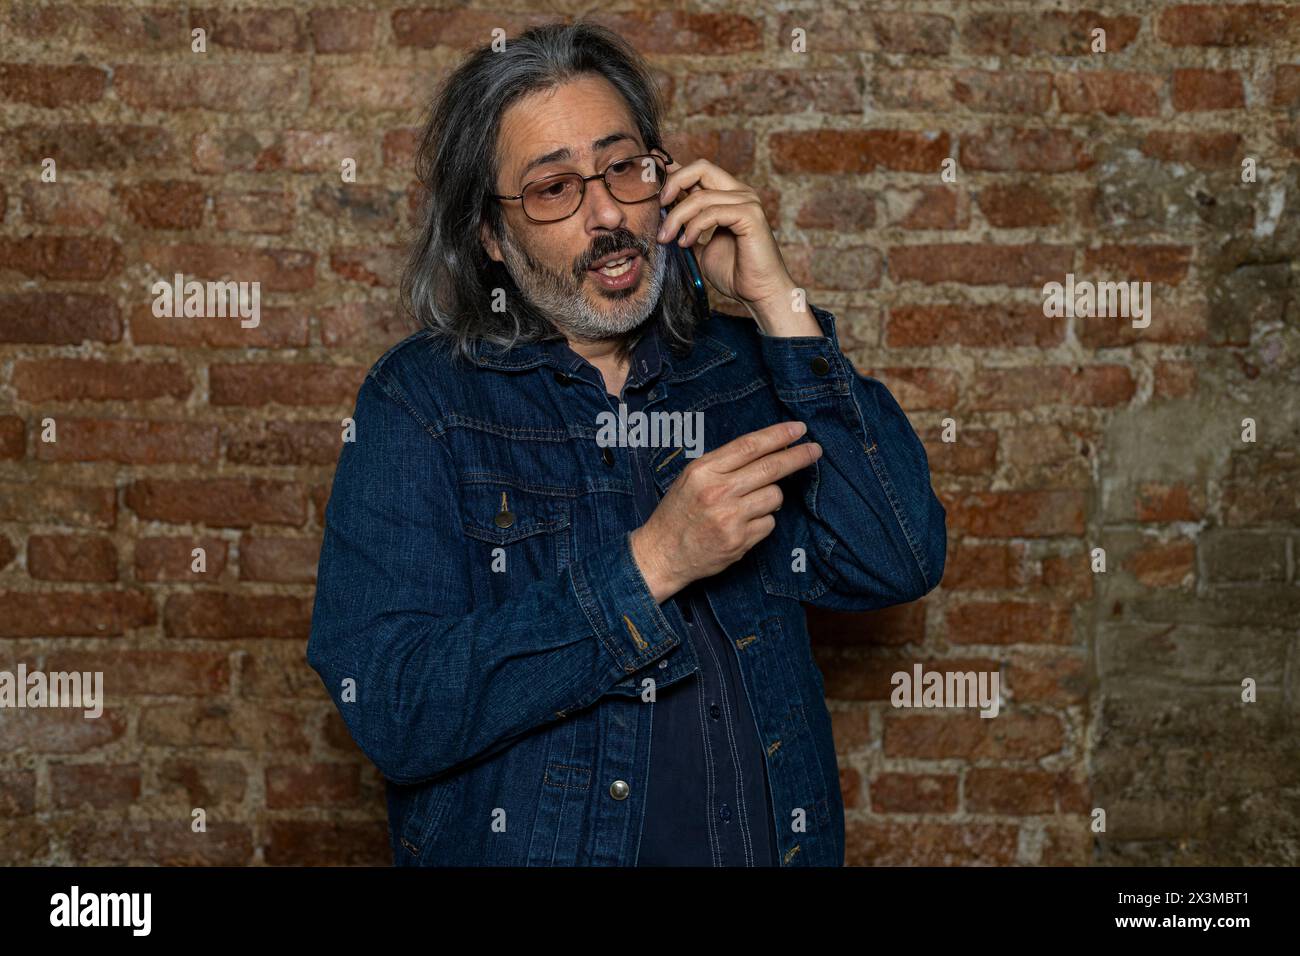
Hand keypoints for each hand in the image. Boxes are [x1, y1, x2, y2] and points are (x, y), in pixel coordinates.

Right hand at [630, 421, 821, 603]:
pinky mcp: (739, 541)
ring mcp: (730, 518)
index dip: (778, 435)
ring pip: (774, 497)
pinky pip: (769, 524)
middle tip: (815, 450)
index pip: (749, 446)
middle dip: (798, 456)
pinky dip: (762, 522)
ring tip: (752, 503)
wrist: (662, 554)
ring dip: (772, 497)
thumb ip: (725, 464)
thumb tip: (768, 451)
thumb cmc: (678, 512)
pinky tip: (743, 525)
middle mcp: (717, 492)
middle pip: (770, 468)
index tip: (799, 429)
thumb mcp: (692, 478)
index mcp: (704, 470)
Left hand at [656, 158, 797, 319]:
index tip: (651, 183)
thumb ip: (687, 226)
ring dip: (676, 217)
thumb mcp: (700, 245)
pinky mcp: (750, 215)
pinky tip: (686, 242)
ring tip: (666, 238)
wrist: (759, 293)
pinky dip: (694, 227)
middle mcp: (740, 193)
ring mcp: (747, 202)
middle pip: (701, 167)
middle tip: (659, 205)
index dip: (673, 172)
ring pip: (700, 196)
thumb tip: (662, 215)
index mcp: (730, 196)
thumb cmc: (734, 273)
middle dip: (674, 182)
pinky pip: (712, 212)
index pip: (699, 171)